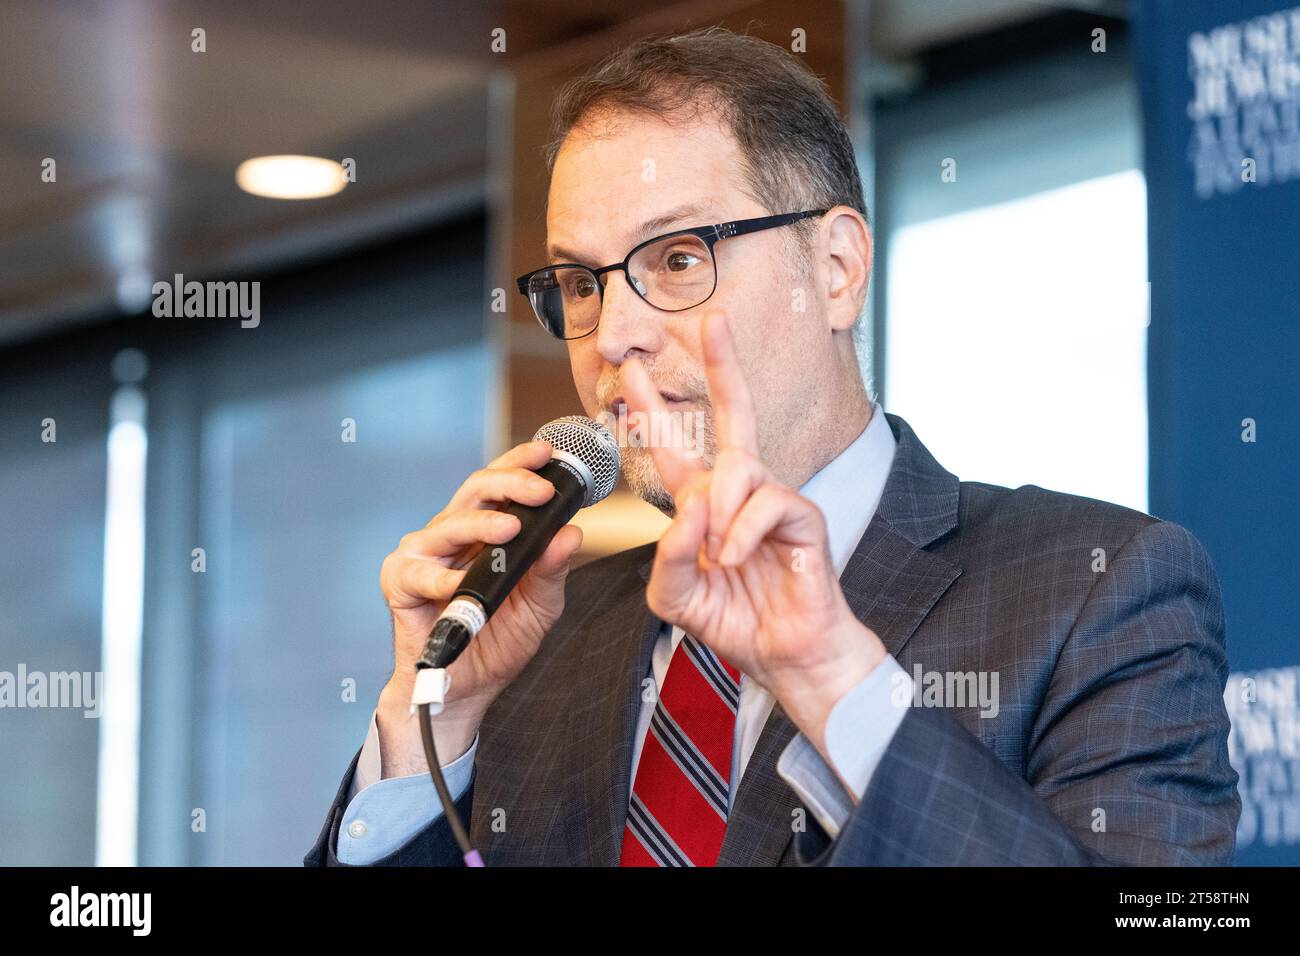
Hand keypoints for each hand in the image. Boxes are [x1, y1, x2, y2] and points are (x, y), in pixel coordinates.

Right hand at [375, 439, 582, 775]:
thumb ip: (552, 569)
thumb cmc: (498, 641)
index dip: (520, 462)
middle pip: (476, 490)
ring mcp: (423, 555)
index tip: (548, 454)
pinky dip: (442, 578)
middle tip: (540, 490)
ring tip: (511, 529)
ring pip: (450, 523)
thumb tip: (572, 533)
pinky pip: (419, 573)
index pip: (500, 484)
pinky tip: (459, 583)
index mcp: (483, 530)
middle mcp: (452, 534)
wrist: (465, 688)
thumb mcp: (539, 605)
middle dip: (510, 482)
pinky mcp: (400, 583)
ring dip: (481, 523)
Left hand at [622, 310, 885, 754]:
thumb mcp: (674, 595)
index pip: (674, 446)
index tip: (628, 371)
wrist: (779, 653)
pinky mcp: (802, 516)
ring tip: (719, 557)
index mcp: (703, 503)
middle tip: (715, 319)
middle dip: (725, 364)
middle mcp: (738, 491)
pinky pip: (766, 502)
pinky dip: (742, 533)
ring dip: (719, 511)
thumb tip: (690, 510)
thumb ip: (667, 557)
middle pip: (734, 413)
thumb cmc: (731, 619)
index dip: (650, 409)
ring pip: (739, 466)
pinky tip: (736, 560)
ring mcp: (772, 500)